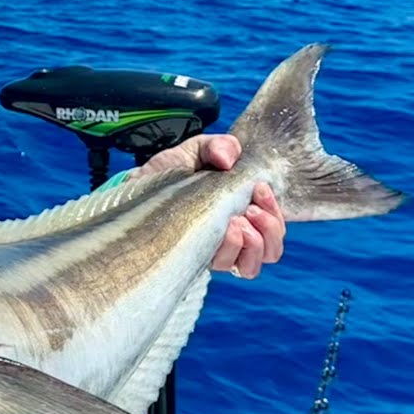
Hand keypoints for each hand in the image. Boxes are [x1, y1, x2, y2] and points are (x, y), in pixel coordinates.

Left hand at [133, 134, 285, 278]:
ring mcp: (216, 250)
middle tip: (250, 208)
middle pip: (271, 250)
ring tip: (236, 220)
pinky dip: (233, 250)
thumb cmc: (168, 171)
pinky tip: (223, 231)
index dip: (276, 212)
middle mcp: (233, 235)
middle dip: (270, 227)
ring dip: (253, 242)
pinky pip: (229, 267)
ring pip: (253, 264)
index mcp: (240, 210)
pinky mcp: (198, 259)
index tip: (260, 188)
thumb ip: (218, 146)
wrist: (137, 186)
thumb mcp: (196, 150)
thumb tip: (228, 159)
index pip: (274, 226)